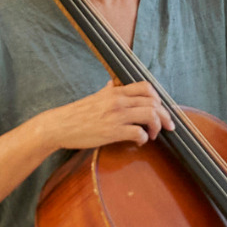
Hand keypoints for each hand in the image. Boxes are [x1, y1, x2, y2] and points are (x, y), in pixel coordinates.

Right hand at [41, 81, 169, 151]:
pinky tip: (140, 142)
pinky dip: (144, 138)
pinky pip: (139, 132)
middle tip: (168, 126)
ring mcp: (116, 116)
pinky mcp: (112, 131)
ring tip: (153, 135)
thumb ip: (107, 91)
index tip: (161, 109)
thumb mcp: (94, 97)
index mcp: (115, 92)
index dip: (159, 98)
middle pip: (153, 103)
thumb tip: (112, 84)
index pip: (146, 87)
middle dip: (165, 116)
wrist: (59, 125)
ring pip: (150, 115)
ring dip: (157, 127)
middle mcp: (118, 101)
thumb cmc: (75, 114)